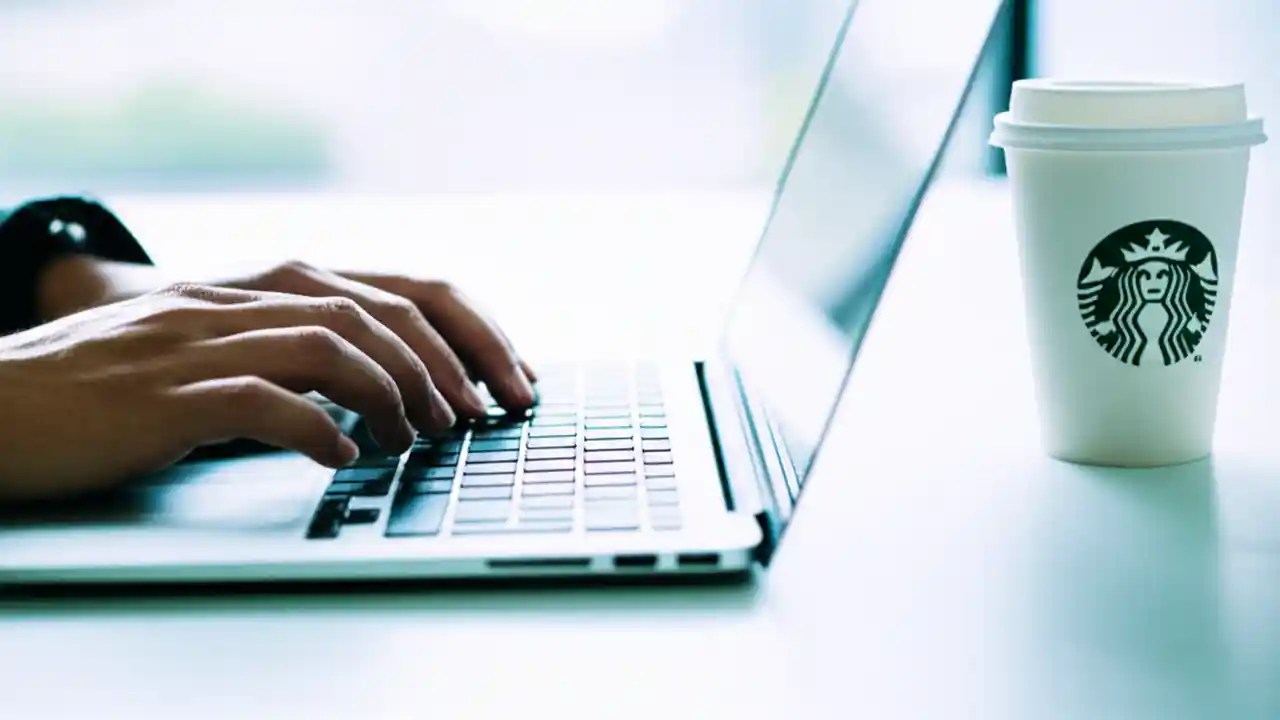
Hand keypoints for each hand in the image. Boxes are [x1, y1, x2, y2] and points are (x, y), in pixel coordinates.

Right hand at [0, 283, 456, 501]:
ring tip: (418, 439)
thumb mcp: (208, 355)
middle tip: (476, 418)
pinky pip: (261, 398)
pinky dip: (317, 428)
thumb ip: (282, 357)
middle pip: (372, 308)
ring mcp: (198, 342)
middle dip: (443, 363)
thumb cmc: (106, 390)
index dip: (459, 328)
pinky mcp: (164, 395)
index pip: (386, 286)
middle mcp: (234, 301)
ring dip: (393, 392)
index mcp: (253, 289)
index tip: (502, 377)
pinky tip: (343, 458)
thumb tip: (371, 401)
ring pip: (328, 341)